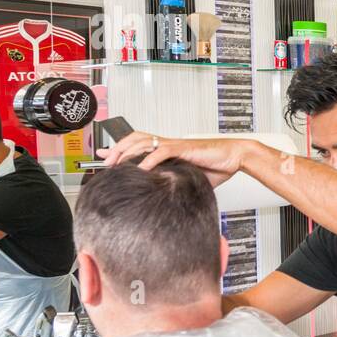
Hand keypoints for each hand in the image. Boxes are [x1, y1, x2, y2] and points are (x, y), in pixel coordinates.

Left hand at [100, 132, 248, 187]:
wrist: (234, 157)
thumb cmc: (216, 167)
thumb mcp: (189, 178)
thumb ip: (175, 183)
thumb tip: (164, 197)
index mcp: (167, 150)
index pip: (137, 144)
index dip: (118, 149)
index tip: (102, 156)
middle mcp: (167, 144)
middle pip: (134, 139)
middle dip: (116, 149)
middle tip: (105, 162)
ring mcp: (174, 145)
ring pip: (142, 141)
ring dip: (127, 152)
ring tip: (116, 164)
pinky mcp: (183, 148)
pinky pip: (161, 150)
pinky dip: (149, 159)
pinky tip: (141, 168)